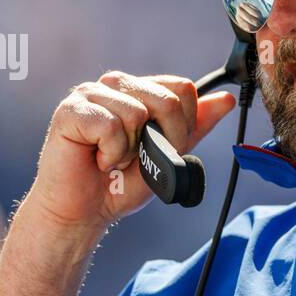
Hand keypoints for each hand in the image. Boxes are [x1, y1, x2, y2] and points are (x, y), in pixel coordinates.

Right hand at [27, 71, 235, 232]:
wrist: (84, 212)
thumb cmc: (120, 184)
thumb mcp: (168, 154)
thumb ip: (194, 127)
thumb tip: (225, 100)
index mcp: (139, 89)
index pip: (182, 89)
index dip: (181, 126)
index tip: (162, 148)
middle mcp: (115, 84)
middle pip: (167, 100)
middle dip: (162, 141)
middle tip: (136, 158)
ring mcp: (90, 93)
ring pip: (138, 114)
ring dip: (131, 150)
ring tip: (111, 159)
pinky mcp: (71, 109)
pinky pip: (111, 126)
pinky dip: (111, 153)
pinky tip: (97, 160)